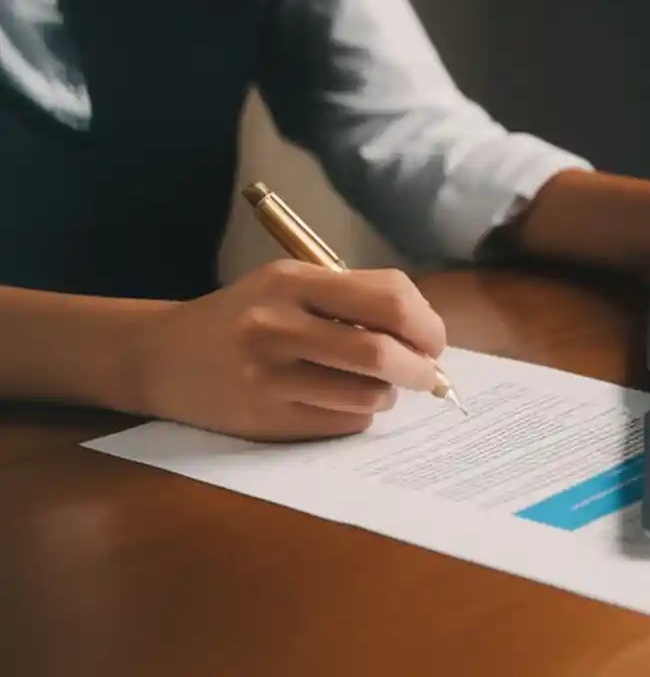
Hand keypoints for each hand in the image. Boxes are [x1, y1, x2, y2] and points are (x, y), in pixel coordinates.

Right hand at [135, 260, 445, 440]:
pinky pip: (341, 423)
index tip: (432, 340)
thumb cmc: (246, 317)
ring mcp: (267, 375)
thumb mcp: (291, 286)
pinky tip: (343, 402)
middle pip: (380, 352)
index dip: (426, 324)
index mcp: (293, 281)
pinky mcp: (263, 418)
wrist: (163, 355)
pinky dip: (358, 415)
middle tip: (426, 375)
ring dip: (387, 395)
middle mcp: (277, 324)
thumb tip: (427, 337)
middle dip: (419, 368)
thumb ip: (355, 300)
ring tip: (377, 388)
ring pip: (365, 395)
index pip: (388, 298)